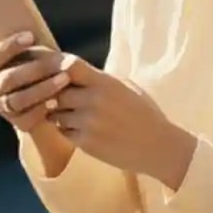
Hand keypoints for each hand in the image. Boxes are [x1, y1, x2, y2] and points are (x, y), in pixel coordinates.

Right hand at [0, 32, 72, 131]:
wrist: (46, 95)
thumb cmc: (38, 65)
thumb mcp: (33, 54)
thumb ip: (35, 49)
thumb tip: (54, 52)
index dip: (10, 46)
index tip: (31, 36)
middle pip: (8, 79)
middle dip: (36, 69)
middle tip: (60, 62)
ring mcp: (1, 107)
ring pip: (17, 100)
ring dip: (42, 89)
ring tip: (64, 79)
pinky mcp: (17, 123)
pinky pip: (26, 119)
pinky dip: (41, 109)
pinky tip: (56, 101)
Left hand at [48, 56, 196, 189]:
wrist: (157, 146)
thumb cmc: (144, 113)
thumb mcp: (126, 87)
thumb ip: (99, 79)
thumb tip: (71, 70)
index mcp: (105, 82)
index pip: (69, 65)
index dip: (58, 66)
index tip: (57, 72)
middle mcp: (94, 100)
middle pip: (56, 90)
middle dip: (55, 94)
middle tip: (60, 97)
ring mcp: (88, 122)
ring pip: (56, 113)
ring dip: (59, 113)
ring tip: (71, 114)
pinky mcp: (86, 143)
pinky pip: (63, 132)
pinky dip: (66, 130)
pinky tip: (78, 129)